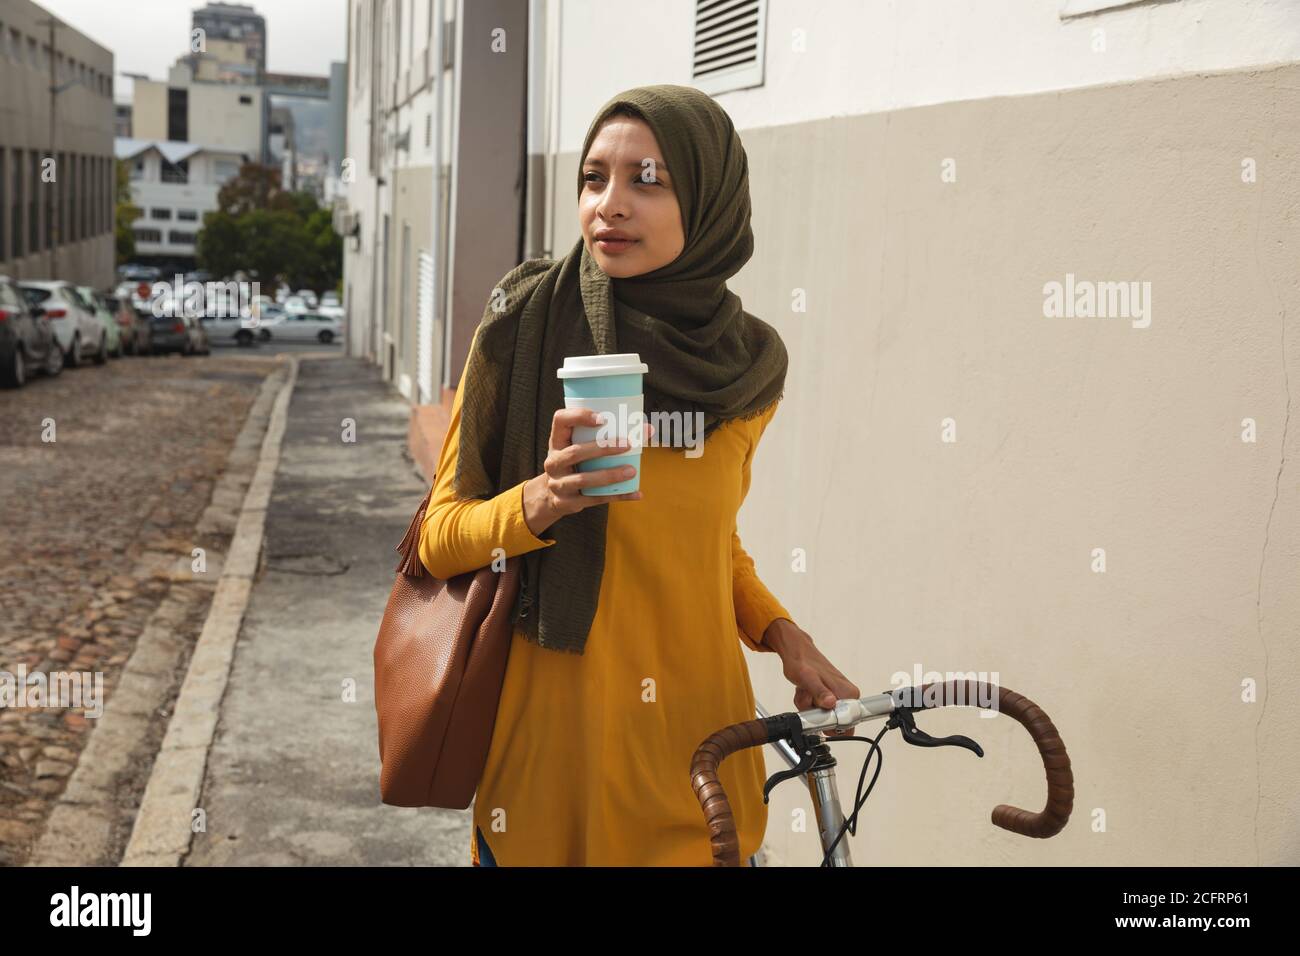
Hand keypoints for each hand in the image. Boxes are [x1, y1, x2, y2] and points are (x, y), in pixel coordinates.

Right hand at [521, 408, 653, 536]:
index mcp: (556, 441)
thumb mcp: (576, 447)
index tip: (603, 418)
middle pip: (575, 452)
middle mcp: (553, 462)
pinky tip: (635, 493)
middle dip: (603, 448)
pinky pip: (594, 500)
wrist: (550, 496)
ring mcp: (558, 484)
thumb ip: (602, 437)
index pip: (560, 420)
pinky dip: (617, 496)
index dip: (579, 416)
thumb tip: (648, 429)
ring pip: (584, 480)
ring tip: (631, 471)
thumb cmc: (573, 464)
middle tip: (628, 444)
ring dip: (610, 475)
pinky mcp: (566, 503)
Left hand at [764, 620, 860, 736]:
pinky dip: (808, 703)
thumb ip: (820, 692)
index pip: (846, 724)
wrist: (796, 652)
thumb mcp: (808, 678)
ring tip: (805, 691)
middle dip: (815, 713)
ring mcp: (838, 696)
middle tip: (807, 697)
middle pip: (832, 722)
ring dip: (808, 707)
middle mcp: (847, 696)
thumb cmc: (802, 662)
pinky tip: (805, 691)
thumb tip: (831, 703)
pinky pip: (818, 710)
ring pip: (822, 716)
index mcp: (849, 693)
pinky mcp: (829, 697)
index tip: (815, 708)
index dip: (827, 721)